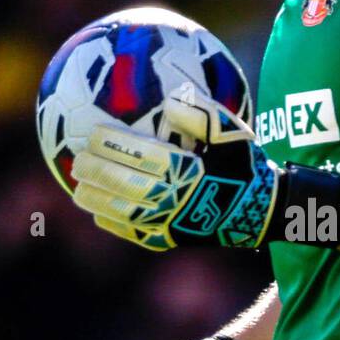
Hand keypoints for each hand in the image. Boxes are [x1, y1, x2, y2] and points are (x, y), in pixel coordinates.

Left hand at [70, 86, 282, 250]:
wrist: (262, 211)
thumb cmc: (244, 165)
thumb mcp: (232, 134)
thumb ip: (203, 114)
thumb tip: (171, 99)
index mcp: (188, 169)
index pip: (141, 155)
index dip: (113, 144)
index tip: (92, 133)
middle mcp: (176, 198)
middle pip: (125, 184)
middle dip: (96, 171)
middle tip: (77, 160)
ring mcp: (171, 223)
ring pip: (124, 211)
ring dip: (98, 199)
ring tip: (77, 189)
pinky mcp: (172, 241)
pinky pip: (135, 234)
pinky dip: (114, 223)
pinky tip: (99, 213)